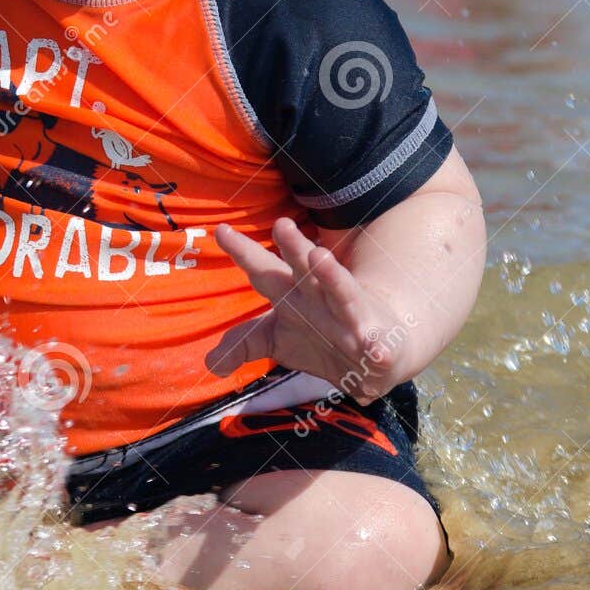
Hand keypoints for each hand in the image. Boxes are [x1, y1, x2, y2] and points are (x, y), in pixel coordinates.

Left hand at [205, 217, 409, 402]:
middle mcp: (320, 298)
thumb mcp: (277, 339)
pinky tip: (375, 348)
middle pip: (304, 270)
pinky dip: (378, 346)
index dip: (243, 252)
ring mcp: (351, 319)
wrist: (377, 351)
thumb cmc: (319, 336)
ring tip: (320, 256)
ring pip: (342, 293)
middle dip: (293, 248)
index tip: (220, 231)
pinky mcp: (378, 346)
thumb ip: (245, 343)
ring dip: (331, 276)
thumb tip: (210, 365)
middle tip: (281, 224)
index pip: (264, 269)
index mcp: (292, 294)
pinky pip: (378, 346)